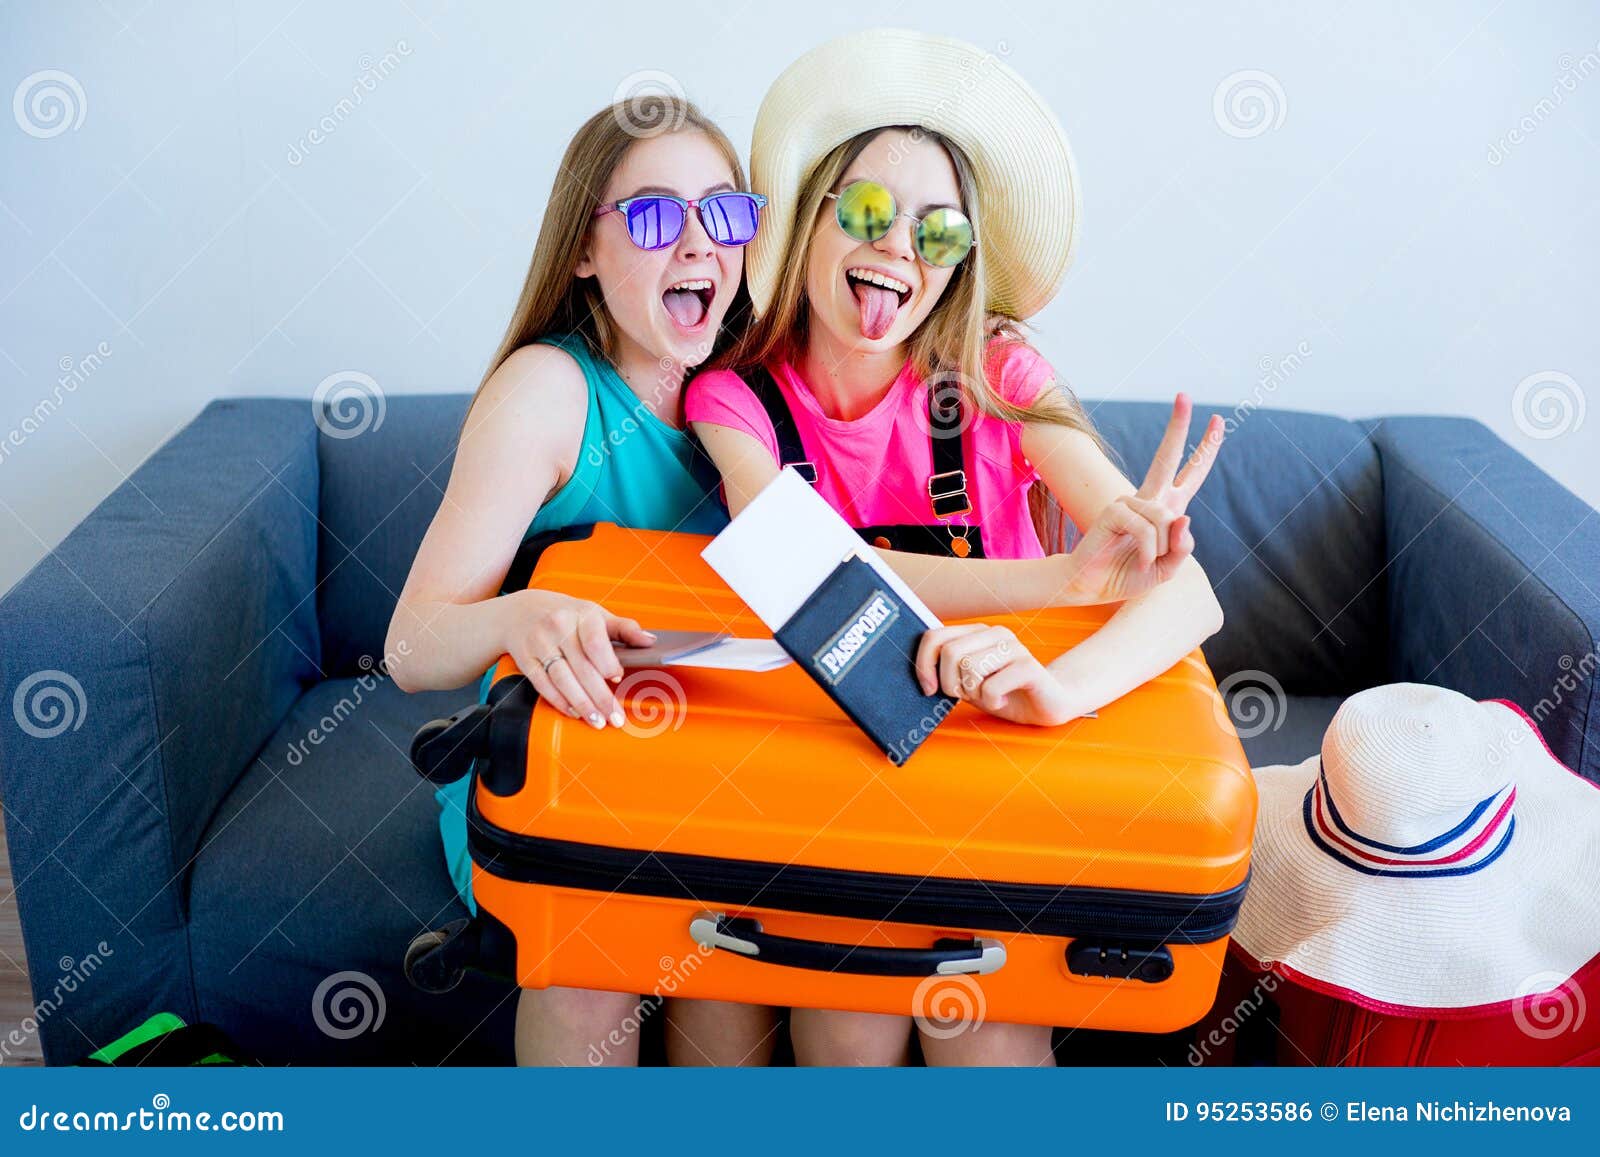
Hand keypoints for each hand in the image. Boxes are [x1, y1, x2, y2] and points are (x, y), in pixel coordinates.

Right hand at [504, 589, 654, 728]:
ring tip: (597, 721)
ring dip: (582, 704)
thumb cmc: (565, 613)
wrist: (521, 611)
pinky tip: (574, 712)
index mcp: (581, 614)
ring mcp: (539, 644)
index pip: (595, 642)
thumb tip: (650, 641)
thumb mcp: (595, 613)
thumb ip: (624, 628)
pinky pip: (543, 685)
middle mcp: (558, 627)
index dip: (607, 664)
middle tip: (615, 716)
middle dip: (600, 697)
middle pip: (582, 668)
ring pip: (563, 680)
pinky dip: (560, 701)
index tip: (618, 679)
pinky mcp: (526, 660)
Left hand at [915, 623, 1086, 726]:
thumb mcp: (968, 682)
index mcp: (976, 632)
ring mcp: (1014, 647)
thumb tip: (918, 675)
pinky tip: (1003, 700)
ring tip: (989, 695)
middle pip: (950, 653)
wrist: (1047, 704)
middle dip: (950, 683)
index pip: (935, 637)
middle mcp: (994, 633)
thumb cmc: (1003, 693)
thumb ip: (946, 671)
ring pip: (970, 667)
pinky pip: (992, 686)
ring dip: (974, 692)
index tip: (928, 689)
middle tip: (966, 695)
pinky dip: (992, 701)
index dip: (923, 665)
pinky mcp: (1029, 666)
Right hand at [1063, 394, 1223, 603]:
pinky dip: (1147, 552)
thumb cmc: (1129, 575)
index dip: (1205, 450)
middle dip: (1179, 427)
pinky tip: (1137, 562)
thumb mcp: (1167, 568)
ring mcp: (1129, 502)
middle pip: (1167, 457)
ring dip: (1161, 549)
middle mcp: (1149, 499)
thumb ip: (1182, 548)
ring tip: (1144, 561)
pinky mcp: (1114, 511)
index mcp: (1166, 508)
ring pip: (1166, 519)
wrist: (1093, 587)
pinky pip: (1147, 530)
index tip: (1216, 422)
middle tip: (1184, 395)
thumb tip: (1183, 518)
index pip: (1190, 474)